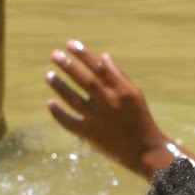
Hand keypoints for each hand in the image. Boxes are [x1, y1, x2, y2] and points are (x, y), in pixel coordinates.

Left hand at [46, 41, 174, 176]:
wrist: (145, 151)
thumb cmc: (140, 118)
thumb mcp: (135, 94)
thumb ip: (119, 75)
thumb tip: (102, 56)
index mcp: (121, 92)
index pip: (99, 68)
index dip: (84, 55)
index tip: (70, 44)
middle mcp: (110, 104)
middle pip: (86, 81)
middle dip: (69, 66)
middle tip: (55, 55)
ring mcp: (99, 120)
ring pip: (75, 100)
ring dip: (60, 87)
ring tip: (48, 75)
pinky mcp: (91, 135)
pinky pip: (70, 123)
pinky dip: (59, 114)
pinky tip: (50, 103)